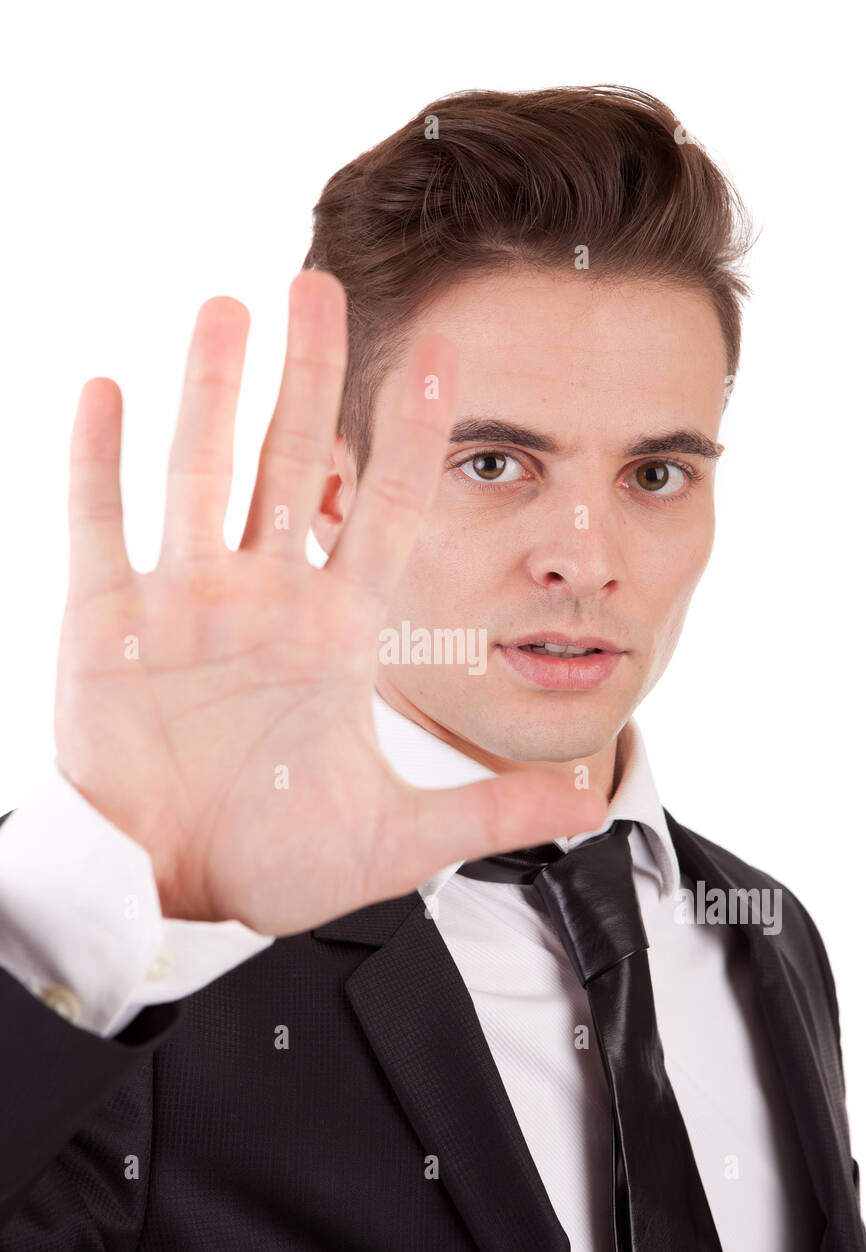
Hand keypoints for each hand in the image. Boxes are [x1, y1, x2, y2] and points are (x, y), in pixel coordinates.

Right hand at [54, 271, 606, 935]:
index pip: (385, 514)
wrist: (166, 886)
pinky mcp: (108, 622)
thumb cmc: (274, 860)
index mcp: (337, 635)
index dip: (413, 437)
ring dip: (209, 390)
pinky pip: (101, 525)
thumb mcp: (396, 838)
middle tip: (319, 283)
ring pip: (199, 472)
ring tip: (228, 307)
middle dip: (308, 375)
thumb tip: (589, 802)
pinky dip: (98, 462)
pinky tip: (104, 390)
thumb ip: (492, 811)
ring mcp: (186, 603)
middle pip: (288, 462)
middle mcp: (265, 600)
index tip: (448, 355)